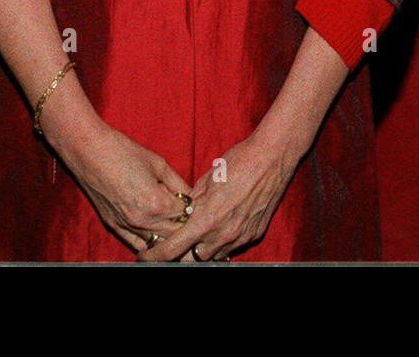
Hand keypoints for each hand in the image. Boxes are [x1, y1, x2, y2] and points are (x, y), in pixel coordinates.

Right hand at [58, 118, 193, 253]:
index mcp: (157, 204)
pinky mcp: (114, 226)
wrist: (89, 151)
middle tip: (183, 206)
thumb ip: (177, 183)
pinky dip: (149, 238)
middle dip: (182, 221)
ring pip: (157, 242)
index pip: (186, 215)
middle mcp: (143, 221)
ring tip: (169, 215)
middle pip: (174, 233)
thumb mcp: (158, 163)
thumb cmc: (123, 152)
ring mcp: (127, 227)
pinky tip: (152, 225)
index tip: (191, 197)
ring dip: (166, 232)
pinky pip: (137, 244)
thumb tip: (190, 196)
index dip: (191, 205)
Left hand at [138, 128, 302, 261]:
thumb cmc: (238, 162)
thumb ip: (193, 201)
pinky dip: (222, 240)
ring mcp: (239, 237)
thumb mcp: (208, 178)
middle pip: (193, 259)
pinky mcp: (253, 235)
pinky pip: (232, 247)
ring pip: (213, 255)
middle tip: (177, 239)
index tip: (146, 255)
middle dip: (182, 252)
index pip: (174, 249)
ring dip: (203, 247)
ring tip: (202, 229)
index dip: (157, 255)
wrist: (271, 159)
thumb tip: (184, 212)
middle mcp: (222, 235)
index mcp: (206, 219)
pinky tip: (223, 224)